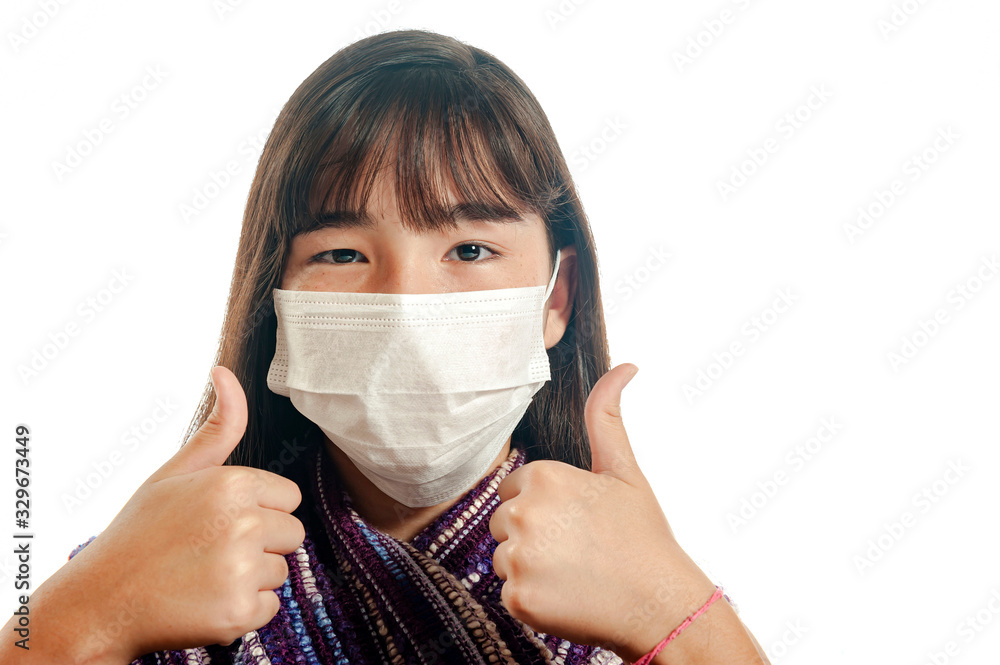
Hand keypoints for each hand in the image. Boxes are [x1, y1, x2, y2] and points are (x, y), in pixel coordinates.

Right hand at [62, 366, 305, 659]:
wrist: (99, 602)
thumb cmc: (140, 533)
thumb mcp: (175, 473)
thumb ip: (218, 427)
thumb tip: (225, 371)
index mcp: (232, 484)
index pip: (289, 498)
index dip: (260, 511)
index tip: (220, 522)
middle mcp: (242, 523)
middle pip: (292, 535)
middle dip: (261, 544)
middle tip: (210, 551)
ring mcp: (241, 570)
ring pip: (280, 572)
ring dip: (250, 579)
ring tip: (202, 576)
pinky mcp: (238, 613)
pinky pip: (269, 608)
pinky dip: (242, 612)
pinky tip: (204, 602)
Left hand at [489, 363, 715, 660]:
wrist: (660, 604)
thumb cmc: (643, 535)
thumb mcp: (624, 469)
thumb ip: (606, 416)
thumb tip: (624, 367)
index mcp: (543, 476)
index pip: (513, 490)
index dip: (544, 507)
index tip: (576, 522)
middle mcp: (524, 512)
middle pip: (503, 523)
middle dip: (532, 536)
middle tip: (578, 549)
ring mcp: (518, 557)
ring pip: (503, 557)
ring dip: (530, 567)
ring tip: (574, 573)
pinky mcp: (517, 596)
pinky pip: (508, 592)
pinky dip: (532, 599)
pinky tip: (567, 596)